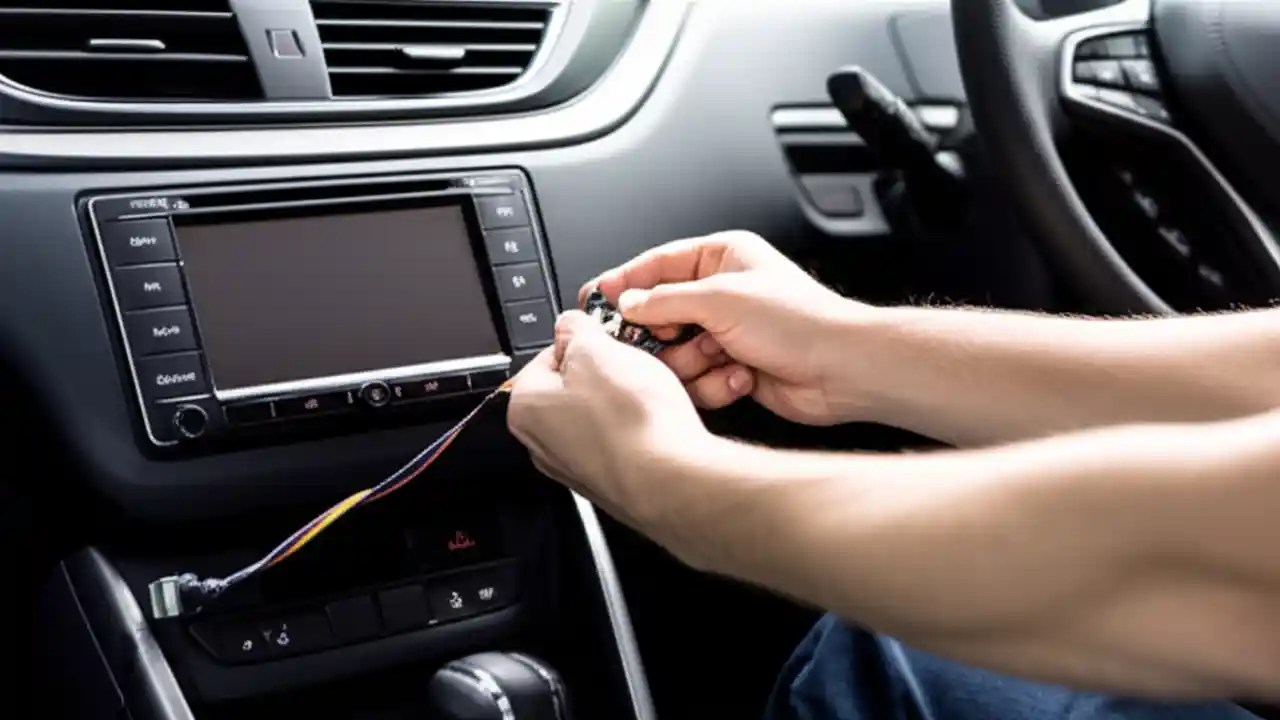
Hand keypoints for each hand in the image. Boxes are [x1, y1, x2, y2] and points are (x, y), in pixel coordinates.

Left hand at [507, 311, 710, 526]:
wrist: (671, 482)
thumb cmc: (631, 422)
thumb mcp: (597, 350)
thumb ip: (575, 329)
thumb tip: (570, 324)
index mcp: (525, 406)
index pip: (550, 354)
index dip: (587, 341)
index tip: (610, 341)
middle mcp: (541, 442)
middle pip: (575, 385)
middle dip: (607, 371)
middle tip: (633, 366)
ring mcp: (575, 466)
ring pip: (601, 412)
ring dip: (625, 398)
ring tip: (649, 395)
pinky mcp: (608, 479)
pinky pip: (621, 439)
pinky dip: (637, 427)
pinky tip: (655, 423)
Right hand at [582, 231, 866, 425]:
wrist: (840, 370)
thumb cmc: (799, 322)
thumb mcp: (720, 299)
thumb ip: (665, 302)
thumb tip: (627, 303)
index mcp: (722, 257)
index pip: (658, 264)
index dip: (624, 282)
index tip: (594, 298)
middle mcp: (723, 293)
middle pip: (662, 314)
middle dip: (663, 334)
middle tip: (658, 343)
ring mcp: (728, 332)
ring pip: (676, 353)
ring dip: (693, 362)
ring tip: (719, 358)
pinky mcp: (732, 368)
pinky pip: (698, 379)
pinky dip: (714, 383)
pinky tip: (740, 376)